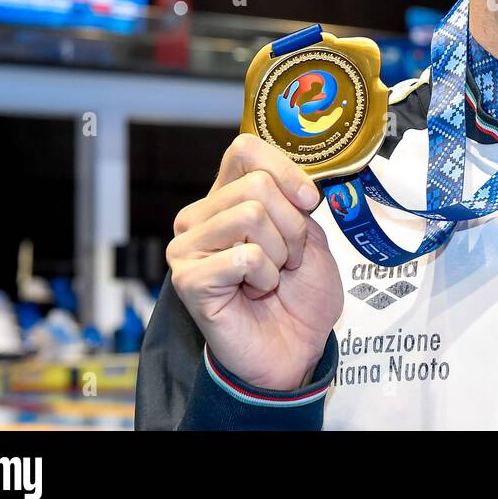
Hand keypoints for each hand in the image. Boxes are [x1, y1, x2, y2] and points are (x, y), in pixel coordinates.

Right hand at [167, 133, 343, 389]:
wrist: (296, 348)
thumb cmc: (301, 294)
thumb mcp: (310, 234)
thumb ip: (295, 200)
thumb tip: (295, 180)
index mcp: (228, 198)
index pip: (245, 150)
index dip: (286, 170)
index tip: (308, 202)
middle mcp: (200, 216)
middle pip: (258, 185)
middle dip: (293, 225)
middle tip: (289, 258)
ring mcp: (188, 247)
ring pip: (251, 215)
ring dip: (280, 251)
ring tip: (273, 276)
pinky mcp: (188, 279)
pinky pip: (244, 256)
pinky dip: (265, 276)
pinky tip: (256, 293)